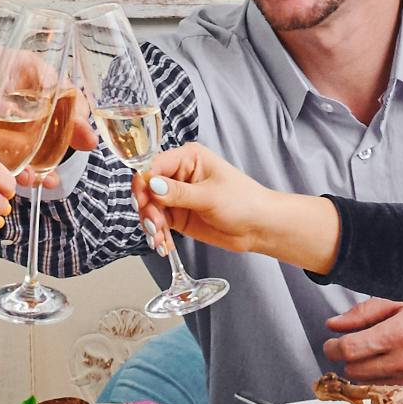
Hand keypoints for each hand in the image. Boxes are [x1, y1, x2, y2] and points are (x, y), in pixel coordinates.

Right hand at [135, 143, 340, 273]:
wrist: (260, 227)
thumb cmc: (244, 202)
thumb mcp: (210, 196)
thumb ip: (178, 193)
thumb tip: (152, 185)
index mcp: (188, 158)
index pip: (154, 166)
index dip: (144, 184)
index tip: (143, 203)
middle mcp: (179, 174)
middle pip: (148, 188)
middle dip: (147, 209)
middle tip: (154, 226)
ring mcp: (177, 196)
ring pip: (150, 207)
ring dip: (151, 225)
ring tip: (160, 240)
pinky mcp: (179, 215)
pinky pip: (159, 223)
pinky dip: (157, 234)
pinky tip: (164, 245)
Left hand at [320, 297, 402, 392]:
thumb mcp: (399, 304)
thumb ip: (363, 314)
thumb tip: (334, 325)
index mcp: (399, 334)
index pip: (350, 349)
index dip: (333, 347)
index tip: (332, 344)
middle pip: (354, 369)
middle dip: (347, 358)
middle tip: (352, 345)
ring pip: (365, 381)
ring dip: (361, 368)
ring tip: (373, 352)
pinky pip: (382, 388)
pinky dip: (376, 377)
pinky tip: (385, 363)